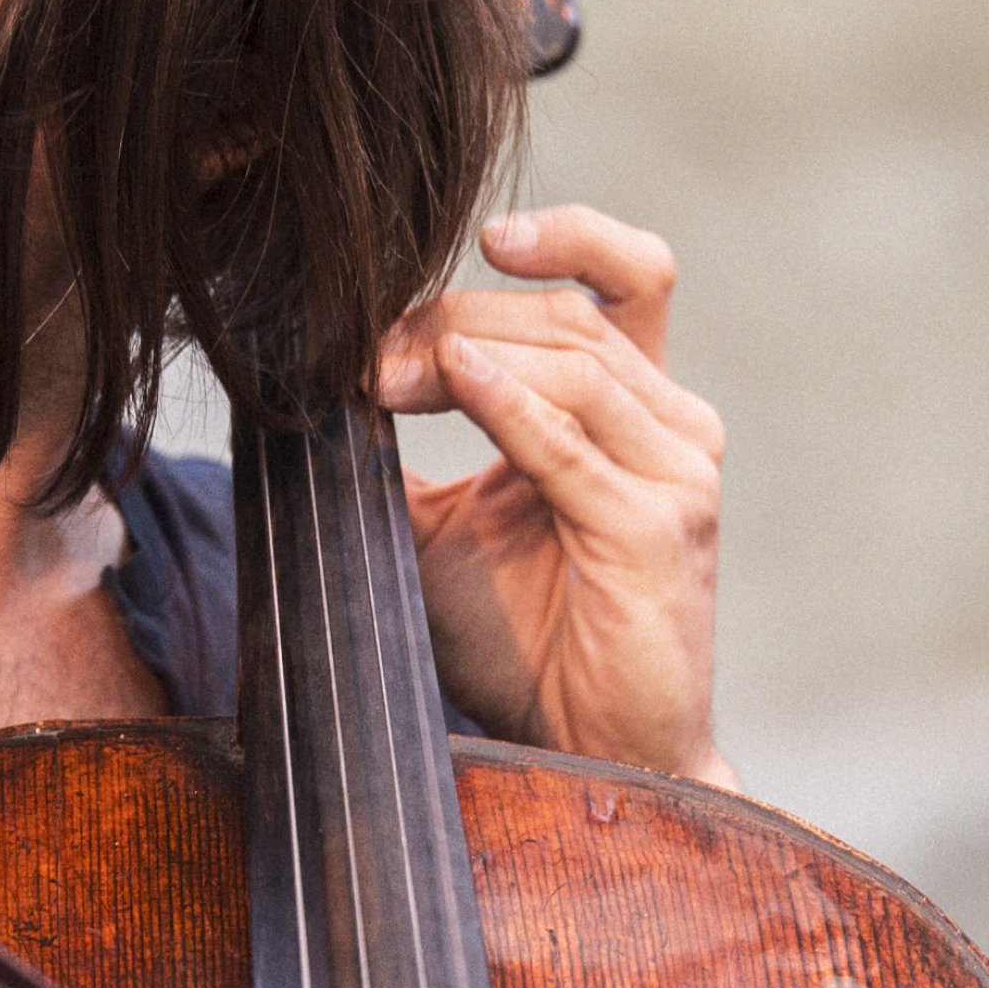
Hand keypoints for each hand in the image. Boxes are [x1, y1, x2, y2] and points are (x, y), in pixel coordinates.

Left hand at [377, 205, 732, 786]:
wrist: (588, 752)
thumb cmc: (527, 644)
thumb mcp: (442, 526)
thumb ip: (404, 449)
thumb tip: (311, 384)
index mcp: (637, 409)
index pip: (627, 273)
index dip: (556, 235)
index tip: (471, 240)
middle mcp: (672, 427)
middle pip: (570, 316)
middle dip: (457, 316)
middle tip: (364, 351)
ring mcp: (678, 475)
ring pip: (574, 362)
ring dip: (463, 353)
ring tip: (379, 377)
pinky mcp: (660, 530)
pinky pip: (570, 446)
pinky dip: (504, 404)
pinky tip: (445, 382)